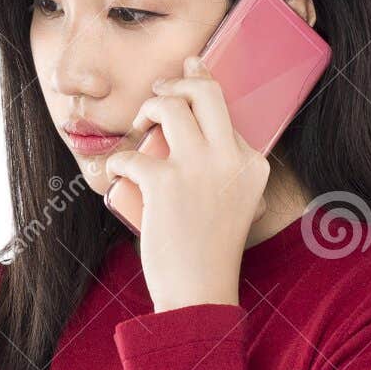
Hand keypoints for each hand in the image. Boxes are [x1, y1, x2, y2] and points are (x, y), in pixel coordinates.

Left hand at [103, 54, 269, 311]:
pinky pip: (130, 153)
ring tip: (138, 127)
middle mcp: (230, 159)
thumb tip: (199, 139)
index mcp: (253, 164)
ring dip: (147, 109)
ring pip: (168, 107)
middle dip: (176, 84)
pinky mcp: (164, 182)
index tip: (187, 78)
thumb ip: (228, 174)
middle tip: (159, 93)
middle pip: (205, 92)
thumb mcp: (237, 205)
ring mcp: (198, 168)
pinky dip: (117, 162)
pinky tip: (117, 175)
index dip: (200, 89)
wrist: (199, 291)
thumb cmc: (210, 251)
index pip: (225, 111)